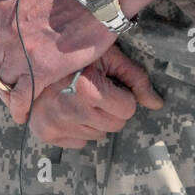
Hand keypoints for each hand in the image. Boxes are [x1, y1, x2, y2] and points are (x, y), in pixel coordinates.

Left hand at [0, 0, 114, 123]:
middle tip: (9, 88)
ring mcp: (21, 52)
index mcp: (3, 12)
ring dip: (8, 95)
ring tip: (18, 102)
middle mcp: (6, 33)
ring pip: (3, 83)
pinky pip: (21, 97)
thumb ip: (21, 16)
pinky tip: (25, 114)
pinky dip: (20, 109)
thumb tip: (24, 29)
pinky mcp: (41, 69)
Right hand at [27, 44, 162, 147]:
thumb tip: (157, 104)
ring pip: (98, 135)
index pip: (127, 110)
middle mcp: (70, 109)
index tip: (111, 84)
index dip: (123, 96)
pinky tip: (70, 108)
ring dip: (95, 119)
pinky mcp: (44, 132)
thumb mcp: (109, 57)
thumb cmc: (79, 52)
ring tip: (81, 97)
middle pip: (115, 125)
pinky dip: (78, 129)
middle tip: (97, 91)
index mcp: (88, 89)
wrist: (37, 53)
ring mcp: (54, 123)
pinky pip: (78, 143)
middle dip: (112, 109)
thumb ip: (135, 79)